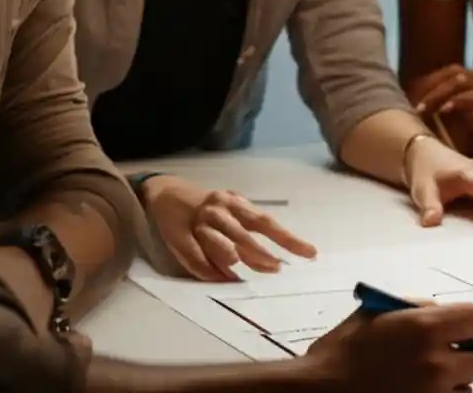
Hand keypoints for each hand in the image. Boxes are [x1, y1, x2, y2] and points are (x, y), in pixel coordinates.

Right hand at [141, 176, 316, 281]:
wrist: (164, 193)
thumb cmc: (206, 206)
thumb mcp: (230, 209)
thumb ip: (247, 228)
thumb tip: (271, 255)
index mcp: (235, 203)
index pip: (266, 222)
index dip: (287, 239)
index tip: (309, 253)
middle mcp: (219, 210)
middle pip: (242, 233)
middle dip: (259, 252)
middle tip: (275, 268)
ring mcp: (197, 223)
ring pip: (216, 240)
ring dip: (230, 254)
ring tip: (241, 269)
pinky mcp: (178, 236)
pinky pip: (194, 254)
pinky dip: (206, 268)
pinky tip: (220, 278)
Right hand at [305, 303, 472, 391]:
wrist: (320, 392)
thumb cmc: (342, 352)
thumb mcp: (374, 314)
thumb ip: (412, 309)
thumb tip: (437, 312)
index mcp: (424, 329)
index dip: (460, 321)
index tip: (449, 327)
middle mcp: (436, 363)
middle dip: (457, 354)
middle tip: (434, 356)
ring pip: (465, 386)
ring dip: (451, 381)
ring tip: (422, 379)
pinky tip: (417, 391)